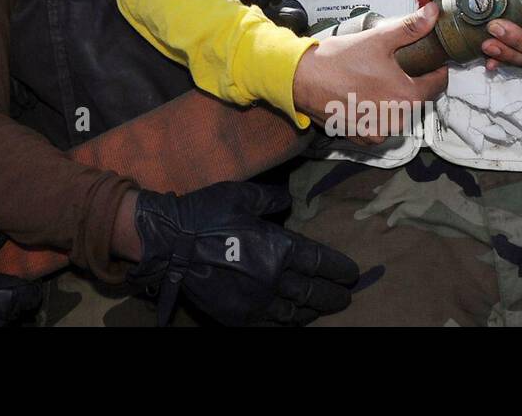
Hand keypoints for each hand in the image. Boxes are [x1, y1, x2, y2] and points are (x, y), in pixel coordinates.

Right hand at [126, 181, 358, 325]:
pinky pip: (271, 325)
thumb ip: (271, 199)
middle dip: (333, 295)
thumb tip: (289, 200)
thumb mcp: (241, 195)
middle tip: (346, 296)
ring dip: (313, 312)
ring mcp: (256, 301)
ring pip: (295, 313)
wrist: (170, 242)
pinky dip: (287, 324)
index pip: (320, 262)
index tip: (352, 273)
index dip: (339, 269)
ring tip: (322, 309)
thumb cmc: (206, 214)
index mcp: (278, 248)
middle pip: (313, 292)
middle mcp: (273, 279)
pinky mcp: (239, 315)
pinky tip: (293, 321)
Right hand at [292, 1, 449, 145]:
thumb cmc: (336, 61)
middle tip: (395, 68)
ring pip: (398, 115)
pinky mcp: (360, 137)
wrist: (300, 79)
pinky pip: (378, 128)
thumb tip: (432, 13)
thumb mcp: (377, 39)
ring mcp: (377, 131)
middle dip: (410, 84)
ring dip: (393, 101)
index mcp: (407, 96)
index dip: (435, 69)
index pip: (437, 84)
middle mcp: (396, 119)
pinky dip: (375, 115)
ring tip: (376, 83)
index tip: (428, 61)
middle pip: (417, 100)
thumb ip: (410, 28)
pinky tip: (363, 99)